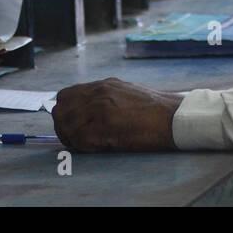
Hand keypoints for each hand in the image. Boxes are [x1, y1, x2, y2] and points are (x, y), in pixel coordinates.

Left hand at [51, 77, 183, 151]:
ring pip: (66, 125)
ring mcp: (99, 108)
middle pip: (60, 110)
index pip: (65, 95)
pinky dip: (83, 146)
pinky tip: (96, 147)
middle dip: (64, 126)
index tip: (73, 125)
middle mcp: (97, 93)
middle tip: (76, 139)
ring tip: (88, 145)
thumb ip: (104, 98)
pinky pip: (79, 139)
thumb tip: (85, 112)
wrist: (172, 116)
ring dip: (72, 138)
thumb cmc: (154, 109)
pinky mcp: (104, 125)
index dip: (65, 112)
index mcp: (102, 85)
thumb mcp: (125, 93)